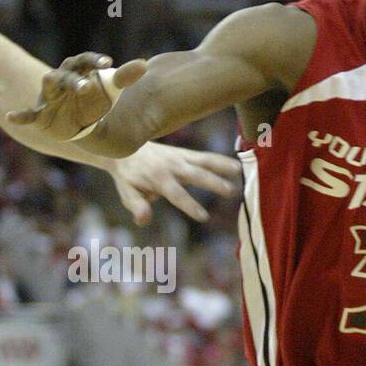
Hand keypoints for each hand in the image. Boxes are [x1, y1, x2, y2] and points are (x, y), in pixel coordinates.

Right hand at [7, 52, 147, 141]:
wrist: (84, 123)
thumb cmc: (96, 100)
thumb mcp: (111, 89)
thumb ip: (125, 77)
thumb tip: (146, 63)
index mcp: (76, 71)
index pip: (83, 61)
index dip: (93, 60)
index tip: (109, 63)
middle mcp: (61, 80)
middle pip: (65, 74)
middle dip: (74, 79)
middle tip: (88, 87)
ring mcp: (49, 96)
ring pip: (49, 86)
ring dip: (52, 85)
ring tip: (53, 82)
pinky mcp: (42, 113)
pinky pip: (29, 114)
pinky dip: (20, 115)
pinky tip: (10, 116)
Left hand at [110, 143, 239, 224]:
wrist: (124, 146)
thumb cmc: (128, 176)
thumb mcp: (127, 192)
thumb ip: (137, 206)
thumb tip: (143, 220)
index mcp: (158, 178)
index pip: (177, 194)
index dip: (190, 205)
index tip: (204, 217)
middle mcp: (172, 166)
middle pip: (196, 174)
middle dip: (213, 182)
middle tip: (231, 191)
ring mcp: (180, 157)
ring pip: (204, 161)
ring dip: (222, 166)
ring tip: (240, 171)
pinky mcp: (186, 154)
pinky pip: (205, 157)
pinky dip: (221, 160)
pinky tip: (237, 166)